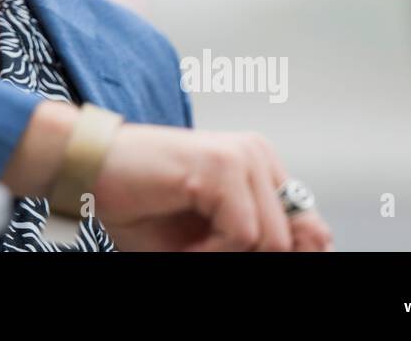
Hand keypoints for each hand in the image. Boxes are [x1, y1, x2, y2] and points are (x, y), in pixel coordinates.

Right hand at [90, 124, 334, 250]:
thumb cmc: (140, 204)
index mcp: (259, 166)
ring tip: (188, 248)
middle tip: (199, 251)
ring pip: (271, 241)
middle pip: (290, 239)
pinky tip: (182, 243)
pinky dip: (209, 252)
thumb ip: (262, 242)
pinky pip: (244, 234)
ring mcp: (242, 155)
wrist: (88, 171)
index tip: (223, 252)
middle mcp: (257, 153)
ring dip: (224, 257)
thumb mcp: (210, 238)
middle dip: (245, 257)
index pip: (303, 224)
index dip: (279, 253)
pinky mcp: (222, 164)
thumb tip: (322, 240)